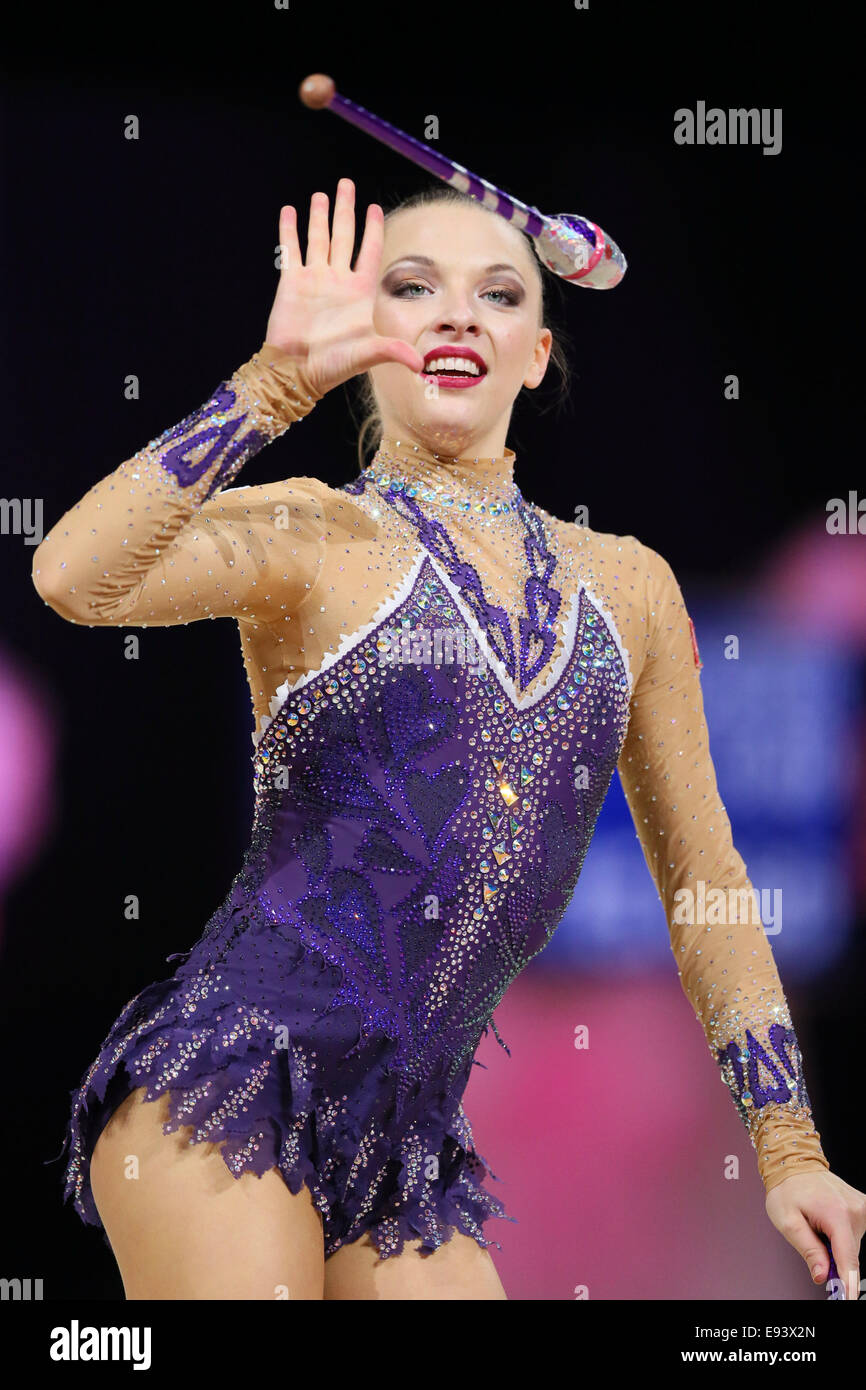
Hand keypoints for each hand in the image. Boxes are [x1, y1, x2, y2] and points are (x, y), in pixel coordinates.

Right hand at [264, 177, 424, 396]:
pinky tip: (290, 211)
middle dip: (346, 210)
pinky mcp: (291, 283)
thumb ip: (393, 352)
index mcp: (359, 292)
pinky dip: (290, 231)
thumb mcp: (368, 355)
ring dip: (319, 216)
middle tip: (346, 184)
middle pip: (344, 236)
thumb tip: (421, 365)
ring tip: (321, 195)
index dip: (373, 230)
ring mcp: (314, 279)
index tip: (375, 208)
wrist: (297, 371)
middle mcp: (338, 281)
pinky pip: (291, 250)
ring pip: (318, 238)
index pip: (369, 252)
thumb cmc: (334, 366)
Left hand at [765, 1169, 865, 1297]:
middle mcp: (855, 1209)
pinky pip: (853, 1233)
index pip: (848, 1259)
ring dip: (834, 1243)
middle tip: (811, 1238)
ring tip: (816, 1223)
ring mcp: (861, 1207)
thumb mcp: (788, 1222)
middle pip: (849, 1254)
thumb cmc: (788, 1189)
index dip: (848, 1283)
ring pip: (851, 1245)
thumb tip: (822, 1275)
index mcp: (836, 1214)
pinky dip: (840, 1235)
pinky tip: (826, 1220)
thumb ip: (808, 1250)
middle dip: (832, 1257)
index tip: (848, 1298)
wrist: (794, 1162)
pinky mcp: (862, 1207)